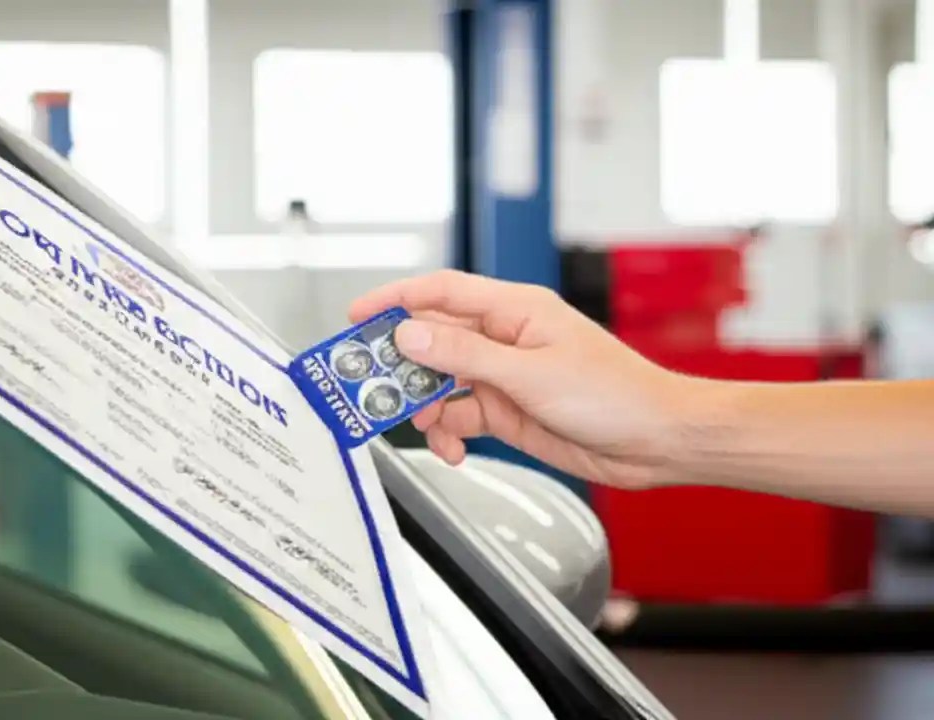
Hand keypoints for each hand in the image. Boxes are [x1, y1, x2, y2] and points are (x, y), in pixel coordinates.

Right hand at [350, 271, 697, 489]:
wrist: (657, 441)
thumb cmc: (616, 394)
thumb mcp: (530, 374)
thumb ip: (464, 357)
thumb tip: (411, 336)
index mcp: (513, 311)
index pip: (440, 293)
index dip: (395, 301)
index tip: (358, 317)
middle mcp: (504, 340)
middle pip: (432, 343)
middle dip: (401, 366)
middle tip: (372, 387)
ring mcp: (504, 377)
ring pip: (441, 386)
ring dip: (425, 408)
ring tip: (425, 427)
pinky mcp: (508, 412)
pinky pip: (460, 418)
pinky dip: (449, 434)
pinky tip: (454, 449)